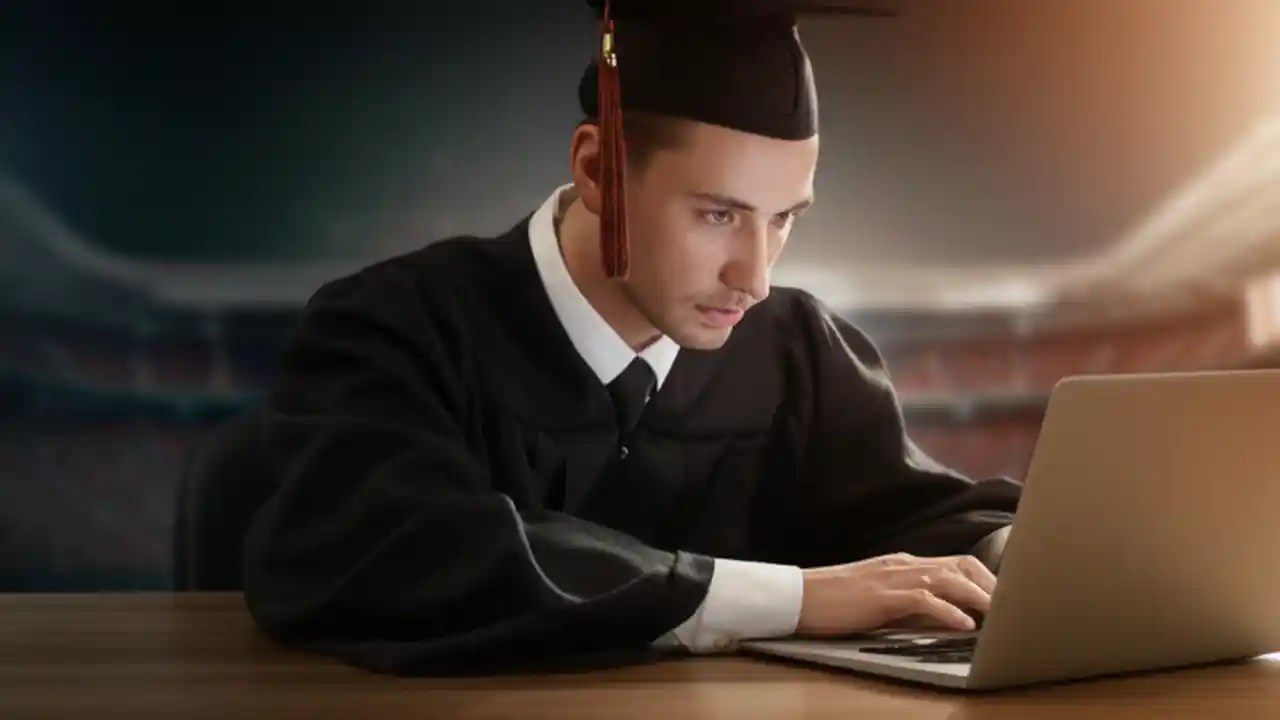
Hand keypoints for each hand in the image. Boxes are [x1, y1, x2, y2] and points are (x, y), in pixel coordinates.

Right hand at [796, 553, 995, 636]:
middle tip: (1013, 607)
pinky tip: (964, 625)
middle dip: (991, 585)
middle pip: (961, 565)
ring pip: (948, 578)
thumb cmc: (835, 601)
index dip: (985, 578)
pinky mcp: (883, 595)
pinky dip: (948, 611)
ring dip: (978, 597)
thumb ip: (910, 602)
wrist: (799, 596)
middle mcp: (904, 565)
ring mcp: (893, 577)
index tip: (1005, 598)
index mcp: (903, 564)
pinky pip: (924, 600)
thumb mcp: (879, 598)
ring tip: (1000, 615)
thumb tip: (945, 617)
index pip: (956, 562)